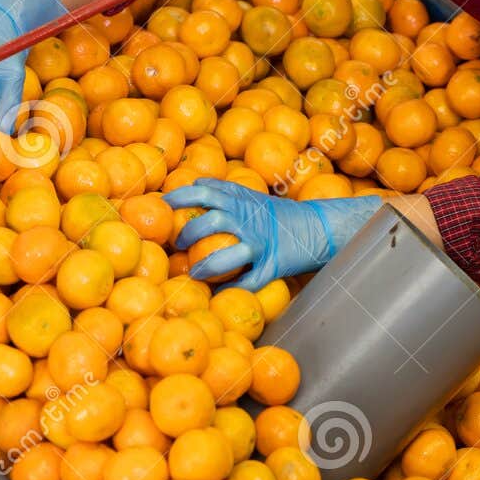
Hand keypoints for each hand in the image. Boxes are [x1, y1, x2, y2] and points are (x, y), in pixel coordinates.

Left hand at [164, 179, 380, 289]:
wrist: (316, 227)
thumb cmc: (277, 214)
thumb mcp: (252, 196)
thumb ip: (227, 191)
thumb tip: (196, 184)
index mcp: (242, 200)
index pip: (205, 191)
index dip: (181, 196)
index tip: (164, 203)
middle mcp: (249, 219)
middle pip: (212, 220)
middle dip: (189, 233)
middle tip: (178, 242)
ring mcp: (261, 243)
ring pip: (228, 253)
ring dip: (207, 264)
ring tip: (194, 271)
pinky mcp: (273, 266)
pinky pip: (248, 282)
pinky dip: (230, 291)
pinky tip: (216, 296)